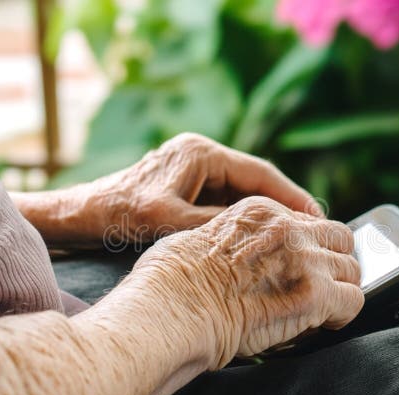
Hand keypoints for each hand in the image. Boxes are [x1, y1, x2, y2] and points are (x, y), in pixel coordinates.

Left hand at [75, 133, 323, 241]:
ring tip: (293, 238)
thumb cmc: (119, 215)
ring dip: (264, 213)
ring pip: (241, 192)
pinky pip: (224, 201)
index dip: (290, 196)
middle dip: (282, 205)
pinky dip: (242, 218)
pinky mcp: (187, 185)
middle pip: (254, 181)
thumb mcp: (171, 222)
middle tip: (313, 230)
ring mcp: (193, 169)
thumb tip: (264, 232)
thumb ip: (217, 224)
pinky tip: (259, 238)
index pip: (258, 173)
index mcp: (200, 153)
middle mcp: (200, 155)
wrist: (82, 215)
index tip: (316, 217)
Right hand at [122, 196, 362, 368]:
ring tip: (321, 310)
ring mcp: (305, 259)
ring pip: (351, 270)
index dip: (311, 246)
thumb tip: (236, 260)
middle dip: (333, 263)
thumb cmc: (169, 284)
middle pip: (339, 238)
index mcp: (259, 210)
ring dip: (339, 290)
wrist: (172, 309)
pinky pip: (353, 301)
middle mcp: (288, 228)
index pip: (308, 221)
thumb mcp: (197, 238)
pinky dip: (343, 315)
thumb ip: (230, 240)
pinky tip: (322, 324)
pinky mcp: (315, 295)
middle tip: (321, 287)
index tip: (305, 265)